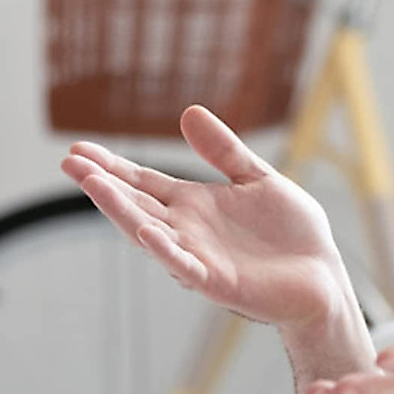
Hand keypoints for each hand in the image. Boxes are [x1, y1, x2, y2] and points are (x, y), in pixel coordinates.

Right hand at [60, 105, 353, 331]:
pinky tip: (145, 231)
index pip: (144, 183)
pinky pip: (185, 265)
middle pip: (137, 204)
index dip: (113, 167)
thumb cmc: (293, 234)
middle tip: (70, 163)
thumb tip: (189, 111)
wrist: (323, 276)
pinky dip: (165, 250)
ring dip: (122, 212)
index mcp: (196, 205)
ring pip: (151, 234)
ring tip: (92, 186)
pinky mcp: (218, 282)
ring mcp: (199, 257)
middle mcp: (188, 231)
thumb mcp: (258, 180)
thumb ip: (224, 152)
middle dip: (103, 185)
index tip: (78, 150)